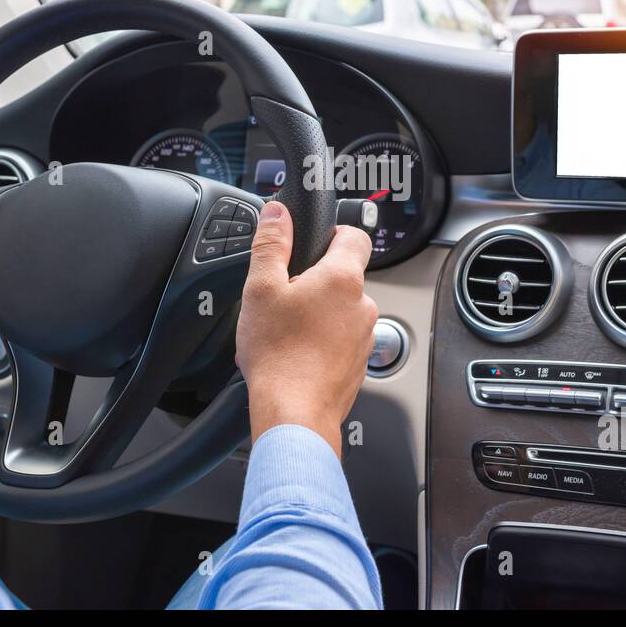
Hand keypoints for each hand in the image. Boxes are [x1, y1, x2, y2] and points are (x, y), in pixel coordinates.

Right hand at [235, 201, 377, 456]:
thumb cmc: (278, 355)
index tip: (314, 241)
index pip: (355, 235)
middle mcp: (362, 305)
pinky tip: (298, 353)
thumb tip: (277, 214)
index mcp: (343, 278)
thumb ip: (271, 244)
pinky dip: (324, 342)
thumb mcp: (261, 288)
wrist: (293, 412)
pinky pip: (342, 341)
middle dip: (318, 280)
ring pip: (343, 311)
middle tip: (286, 294)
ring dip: (321, 313)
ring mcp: (364, 337)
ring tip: (288, 329)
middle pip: (345, 277)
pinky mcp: (358, 364)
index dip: (334, 232)